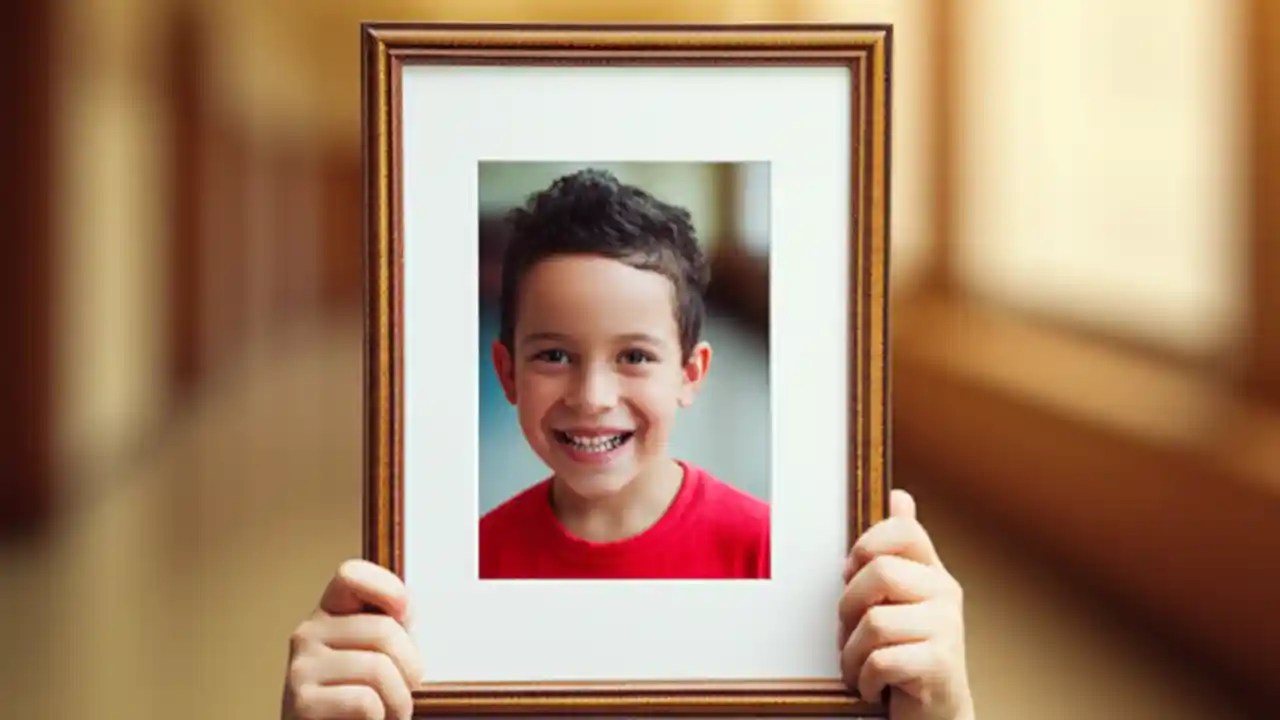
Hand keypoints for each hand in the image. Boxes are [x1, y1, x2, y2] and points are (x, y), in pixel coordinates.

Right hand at [282, 560, 422, 719]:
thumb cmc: (365, 700)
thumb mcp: (385, 653)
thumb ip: (394, 623)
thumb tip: (402, 606)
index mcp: (330, 614)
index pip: (351, 574)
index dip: (387, 588)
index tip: (404, 616)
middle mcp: (308, 633)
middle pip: (384, 630)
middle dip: (410, 669)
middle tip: (404, 692)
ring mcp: (301, 667)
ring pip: (378, 668)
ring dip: (399, 701)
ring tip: (389, 712)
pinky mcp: (302, 703)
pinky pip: (365, 701)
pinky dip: (380, 717)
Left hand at [839, 490, 974, 719]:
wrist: (935, 716)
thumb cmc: (905, 654)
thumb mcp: (898, 601)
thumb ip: (894, 553)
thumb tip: (900, 496)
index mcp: (931, 572)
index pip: (904, 531)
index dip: (868, 545)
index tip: (851, 574)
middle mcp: (945, 593)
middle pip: (879, 573)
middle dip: (848, 609)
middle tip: (850, 636)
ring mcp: (947, 628)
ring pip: (874, 621)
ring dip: (853, 654)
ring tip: (860, 668)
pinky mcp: (941, 664)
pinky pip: (881, 659)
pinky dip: (865, 679)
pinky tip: (873, 688)